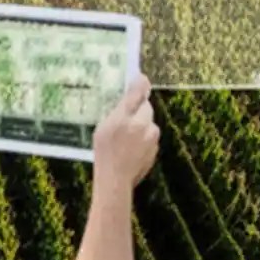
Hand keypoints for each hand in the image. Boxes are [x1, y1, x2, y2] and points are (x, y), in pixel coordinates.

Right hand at [92, 74, 158, 191]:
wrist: (115, 181)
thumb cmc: (106, 152)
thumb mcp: (107, 125)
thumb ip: (125, 104)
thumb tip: (139, 85)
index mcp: (132, 117)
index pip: (139, 93)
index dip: (139, 85)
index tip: (140, 78)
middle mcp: (145, 126)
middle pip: (145, 109)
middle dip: (137, 110)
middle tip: (122, 118)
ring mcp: (151, 141)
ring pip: (147, 125)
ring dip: (139, 126)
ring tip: (122, 138)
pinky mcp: (153, 152)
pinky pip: (148, 140)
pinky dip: (141, 141)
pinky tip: (128, 149)